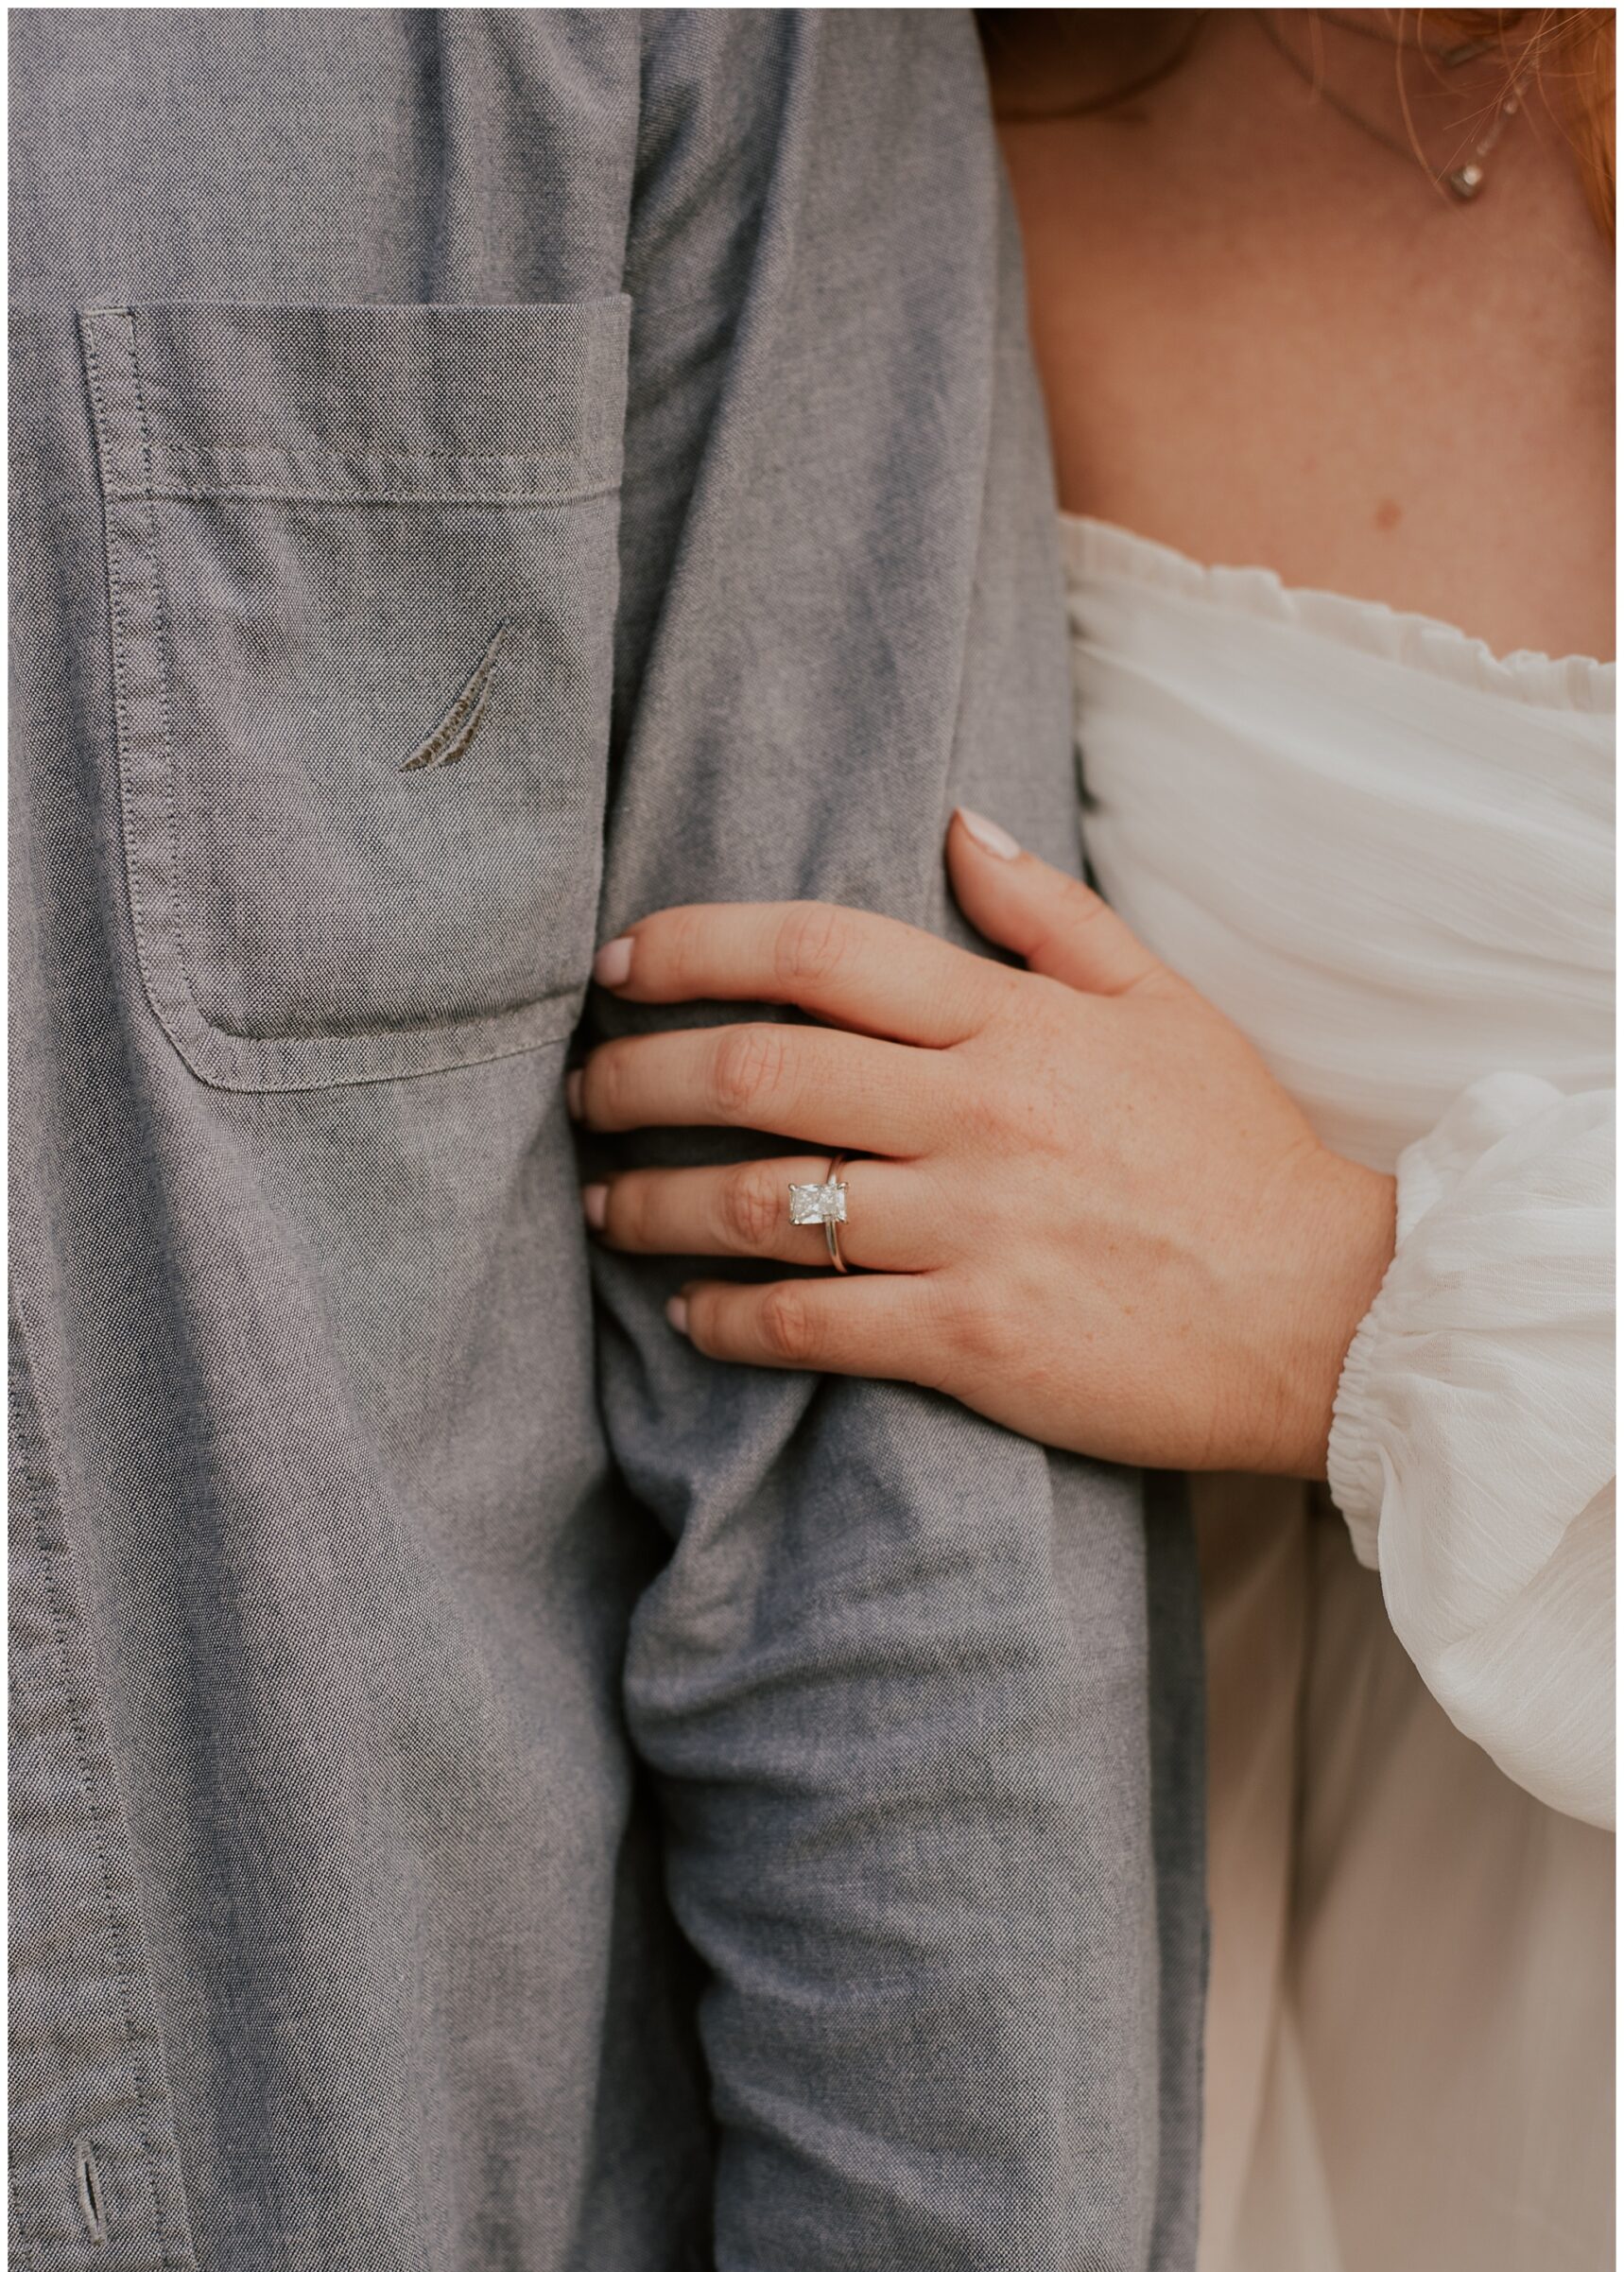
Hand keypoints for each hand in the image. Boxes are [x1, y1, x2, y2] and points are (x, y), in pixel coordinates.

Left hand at [572, 809, 1396, 1475]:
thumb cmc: (1238, 1156)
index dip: (693, 946)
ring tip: (604, 1203)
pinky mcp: (972, 1339)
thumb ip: (1050, 915)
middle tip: (582, 1091)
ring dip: (653, 1200)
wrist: (1325, 1316)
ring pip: (759, 1200)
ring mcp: (972, 1227)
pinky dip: (726, 1319)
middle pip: (759, 1068)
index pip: (818, 949)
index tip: (617, 966)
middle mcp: (979, 1110)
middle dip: (638, 1075)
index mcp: (1015, 1020)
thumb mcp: (1165, 1004)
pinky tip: (687, 1315)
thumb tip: (952, 823)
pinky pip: (810, 1321)